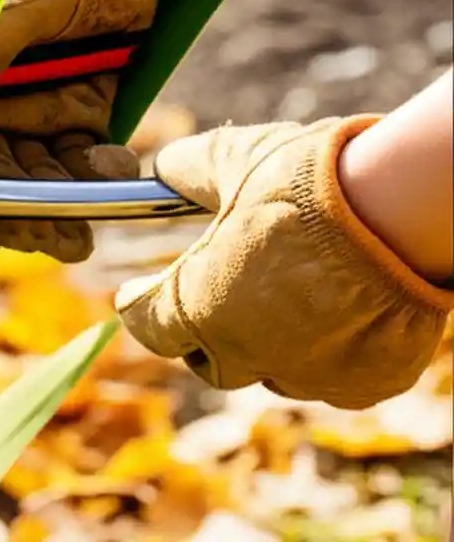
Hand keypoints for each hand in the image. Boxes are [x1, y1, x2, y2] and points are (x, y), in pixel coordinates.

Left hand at [116, 117, 453, 409]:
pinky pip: (334, 380)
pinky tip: (341, 317)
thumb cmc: (311, 183)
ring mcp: (307, 375)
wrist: (406, 211)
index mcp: (199, 307)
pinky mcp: (364, 384)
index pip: (148, 322)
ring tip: (288, 297)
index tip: (138, 290)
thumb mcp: (236, 159)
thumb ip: (190, 168)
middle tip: (212, 302)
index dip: (140, 303)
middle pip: (209, 362)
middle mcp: (246, 353)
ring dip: (271, 343)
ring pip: (274, 371)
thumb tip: (163, 168)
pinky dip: (330, 355)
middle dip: (205, 336)